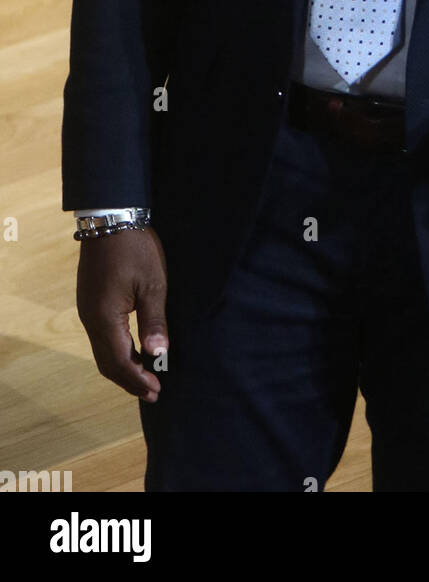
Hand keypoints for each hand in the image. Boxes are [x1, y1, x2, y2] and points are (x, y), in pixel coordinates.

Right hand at [76, 226, 168, 403]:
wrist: (110, 218)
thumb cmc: (135, 249)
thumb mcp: (152, 284)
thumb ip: (154, 322)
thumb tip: (158, 356)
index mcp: (105, 319)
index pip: (120, 362)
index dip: (138, 380)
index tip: (157, 391)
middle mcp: (90, 319)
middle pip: (107, 362)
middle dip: (129, 380)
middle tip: (152, 391)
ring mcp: (87, 310)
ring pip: (101, 351)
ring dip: (122, 366)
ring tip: (144, 375)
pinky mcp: (90, 301)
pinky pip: (100, 337)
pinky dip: (116, 350)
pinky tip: (133, 350)